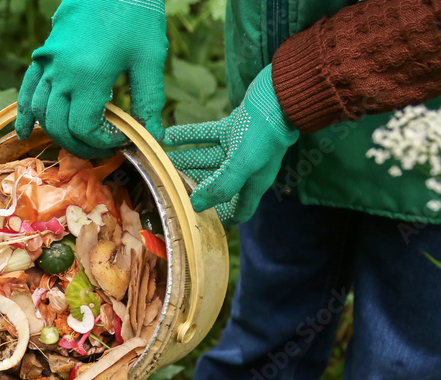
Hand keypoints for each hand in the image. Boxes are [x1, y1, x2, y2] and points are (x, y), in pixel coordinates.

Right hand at [15, 0, 167, 158]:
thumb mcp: (149, 59)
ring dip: (57, 135)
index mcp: (88, 75)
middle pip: (59, 126)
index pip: (84, 128)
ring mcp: (48, 65)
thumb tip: (153, 137)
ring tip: (78, 143)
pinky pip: (26, 92)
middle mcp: (62, 72)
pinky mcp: (42, 58)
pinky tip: (25, 133)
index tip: (121, 139)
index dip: (102, 142)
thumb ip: (149, 101)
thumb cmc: (135, 17)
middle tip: (102, 149)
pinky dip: (24, 115)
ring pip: (41, 113)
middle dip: (80, 145)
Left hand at [165, 65, 299, 224]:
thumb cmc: (266, 133)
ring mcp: (239, 148)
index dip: (221, 220)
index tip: (201, 224)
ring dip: (184, 160)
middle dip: (190, 186)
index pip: (238, 211)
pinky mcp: (233, 127)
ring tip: (160, 161)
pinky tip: (167, 136)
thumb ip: (220, 186)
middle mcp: (246, 169)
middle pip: (213, 184)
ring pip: (205, 158)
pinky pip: (206, 135)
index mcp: (252, 184)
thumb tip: (195, 205)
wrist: (280, 94)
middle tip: (166, 186)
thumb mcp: (243, 164)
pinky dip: (188, 136)